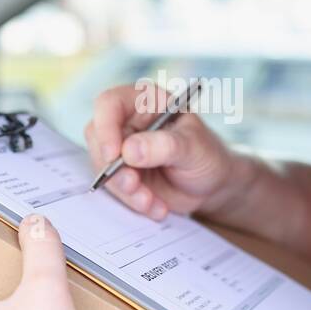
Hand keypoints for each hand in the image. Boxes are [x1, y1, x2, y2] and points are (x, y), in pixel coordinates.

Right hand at [84, 82, 250, 220]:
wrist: (212, 185)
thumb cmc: (207, 155)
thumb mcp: (193, 148)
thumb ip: (164, 146)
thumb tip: (128, 151)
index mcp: (145, 101)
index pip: (110, 103)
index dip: (105, 127)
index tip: (113, 155)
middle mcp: (128, 122)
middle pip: (98, 137)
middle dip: (113, 167)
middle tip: (134, 185)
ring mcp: (122, 149)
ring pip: (103, 167)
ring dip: (125, 190)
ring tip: (151, 202)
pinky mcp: (122, 174)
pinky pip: (114, 188)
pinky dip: (133, 202)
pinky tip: (158, 208)